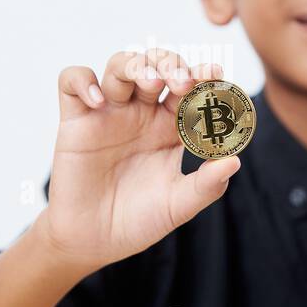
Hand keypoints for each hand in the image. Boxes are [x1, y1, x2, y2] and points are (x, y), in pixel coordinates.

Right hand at [33, 49, 239, 274]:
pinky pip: (72, 82)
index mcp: (169, 126)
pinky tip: (99, 101)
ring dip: (136, 65)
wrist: (94, 242)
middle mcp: (140, 112)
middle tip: (183, 82)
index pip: (190, 88)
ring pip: (119, 65)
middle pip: (156, 66)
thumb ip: (206, 185)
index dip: (203, 75)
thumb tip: (234, 161)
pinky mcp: (75, 121)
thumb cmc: (138, 221)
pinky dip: (83, 81)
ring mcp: (107, 113)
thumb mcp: (178, 206)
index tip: (216, 74)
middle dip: (171, 65)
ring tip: (151, 82)